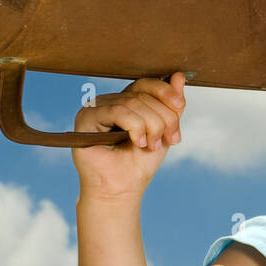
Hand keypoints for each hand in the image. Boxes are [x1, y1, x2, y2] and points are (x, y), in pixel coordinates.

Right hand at [72, 73, 185, 202]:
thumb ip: (172, 107)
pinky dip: (134, 126)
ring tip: (152, 145)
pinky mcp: (86, 118)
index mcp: (127, 102)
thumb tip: (179, 76)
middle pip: (142, 95)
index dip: (166, 92)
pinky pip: (117, 111)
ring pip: (132, 103)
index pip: (146, 84)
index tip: (180, 106)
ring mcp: (96, 108)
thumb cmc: (139, 164)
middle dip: (162, 117)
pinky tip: (138, 142)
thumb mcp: (164, 132)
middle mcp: (110, 101)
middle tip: (169, 139)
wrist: (122, 189)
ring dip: (151, 125)